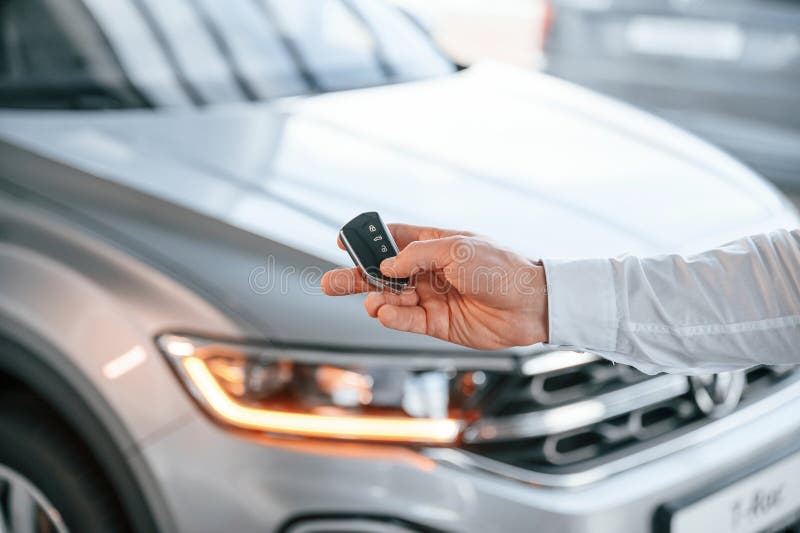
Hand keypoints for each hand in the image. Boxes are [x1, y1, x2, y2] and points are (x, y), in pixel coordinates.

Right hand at [321, 224, 548, 349]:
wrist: (530, 304)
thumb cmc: (500, 267)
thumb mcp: (456, 249)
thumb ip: (416, 255)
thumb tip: (386, 267)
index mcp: (433, 245)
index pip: (393, 241)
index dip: (368, 242)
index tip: (342, 241)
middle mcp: (428, 272)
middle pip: (383, 275)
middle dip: (356, 277)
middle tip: (328, 283)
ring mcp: (431, 298)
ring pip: (390, 300)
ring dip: (376, 301)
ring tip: (374, 303)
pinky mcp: (437, 324)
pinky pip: (406, 321)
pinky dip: (392, 319)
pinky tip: (384, 314)